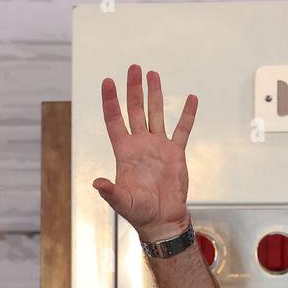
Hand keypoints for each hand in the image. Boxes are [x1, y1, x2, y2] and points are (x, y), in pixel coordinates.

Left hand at [94, 64, 196, 243]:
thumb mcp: (121, 202)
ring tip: (153, 74)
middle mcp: (140, 145)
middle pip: (135, 110)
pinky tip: (191, 99)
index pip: (115, 120)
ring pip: (156, 114)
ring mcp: (158, 147)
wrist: (162, 220)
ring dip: (155, 94)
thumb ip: (110, 192)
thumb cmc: (139, 212)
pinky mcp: (175, 153)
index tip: (108, 82)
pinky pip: (182, 130)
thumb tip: (96, 184)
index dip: (111, 101)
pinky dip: (187, 115)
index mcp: (125, 153)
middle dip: (134, 89)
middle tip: (133, 68)